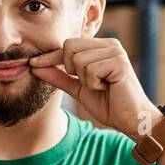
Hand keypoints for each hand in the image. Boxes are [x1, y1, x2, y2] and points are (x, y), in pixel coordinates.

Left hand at [29, 37, 161, 140]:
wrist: (131, 120)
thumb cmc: (109, 104)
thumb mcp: (79, 89)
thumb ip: (60, 76)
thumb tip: (35, 67)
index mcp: (100, 47)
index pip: (68, 45)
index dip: (50, 56)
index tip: (33, 63)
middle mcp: (109, 44)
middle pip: (69, 46)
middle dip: (71, 69)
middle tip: (89, 82)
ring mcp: (115, 51)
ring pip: (78, 59)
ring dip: (85, 79)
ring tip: (101, 86)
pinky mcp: (119, 62)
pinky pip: (90, 69)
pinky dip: (94, 83)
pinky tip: (108, 87)